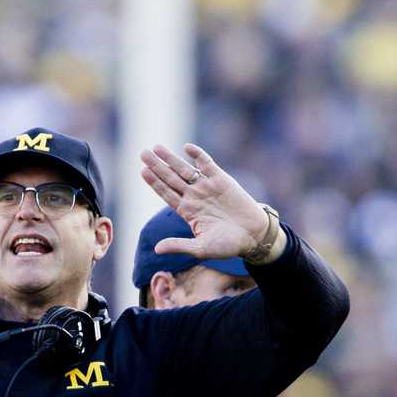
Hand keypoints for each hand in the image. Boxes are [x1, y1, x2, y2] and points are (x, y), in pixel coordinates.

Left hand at [140, 144, 276, 259]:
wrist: (253, 235)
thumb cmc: (227, 245)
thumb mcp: (201, 249)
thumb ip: (179, 246)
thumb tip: (156, 249)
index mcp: (187, 211)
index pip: (166, 193)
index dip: (154, 182)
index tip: (143, 171)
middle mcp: (194, 196)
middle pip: (171, 178)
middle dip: (157, 166)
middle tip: (143, 153)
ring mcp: (207, 187)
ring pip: (185, 170)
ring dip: (171, 158)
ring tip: (157, 147)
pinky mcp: (222, 180)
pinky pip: (207, 164)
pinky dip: (198, 155)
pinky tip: (187, 147)